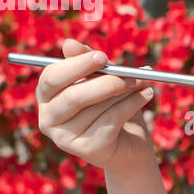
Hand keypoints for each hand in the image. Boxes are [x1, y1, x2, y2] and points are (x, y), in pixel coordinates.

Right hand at [36, 38, 155, 173]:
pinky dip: (132, 104)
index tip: (103, 57)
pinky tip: (147, 95)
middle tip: (130, 73)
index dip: (77, 65)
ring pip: (96, 108)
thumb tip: (68, 43)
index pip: (51, 77)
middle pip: (73, 96)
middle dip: (106, 82)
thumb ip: (88, 63)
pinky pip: (111, 121)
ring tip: (143, 83)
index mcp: (46, 97)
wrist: (129, 145)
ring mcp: (65, 138)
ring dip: (125, 92)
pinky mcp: (87, 150)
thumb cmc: (112, 107)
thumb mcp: (101, 80)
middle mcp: (48, 119)